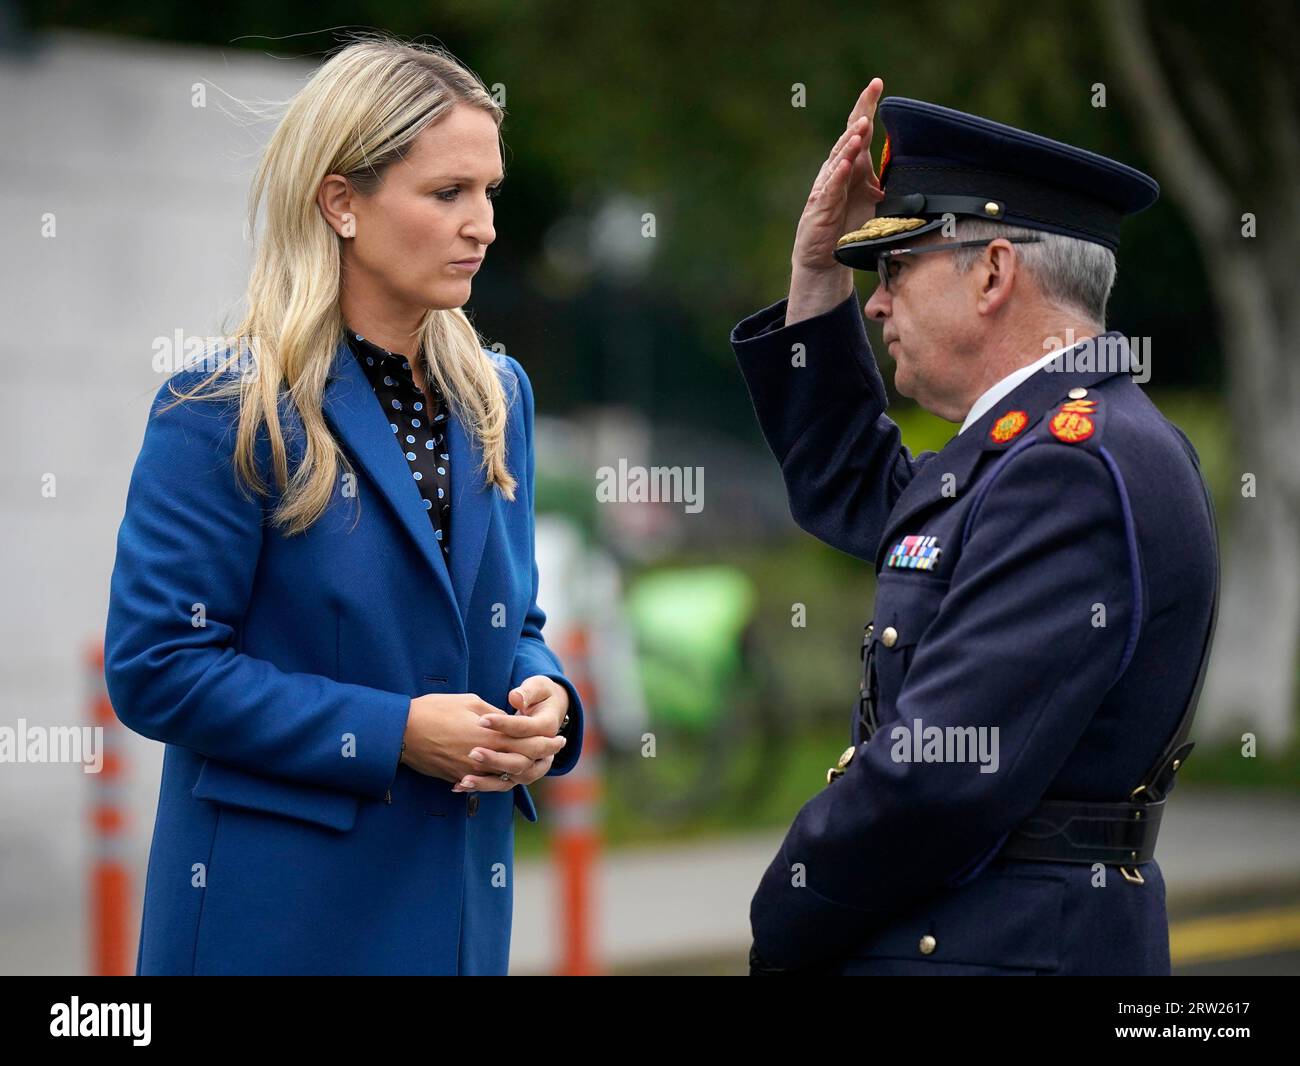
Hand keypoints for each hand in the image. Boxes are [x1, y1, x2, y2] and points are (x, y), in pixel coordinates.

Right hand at [399, 692, 566, 790]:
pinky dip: (499, 780)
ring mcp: (472, 770)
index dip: (546, 740)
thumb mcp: (470, 702)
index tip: (559, 736)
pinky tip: (509, 775)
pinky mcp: (458, 777)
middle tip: (556, 750)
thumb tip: (509, 721)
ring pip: (507, 776)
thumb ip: (494, 714)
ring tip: (537, 763)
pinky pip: (485, 783)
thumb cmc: (435, 710)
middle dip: (544, 755)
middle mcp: (484, 755)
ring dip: (525, 770)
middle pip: (523, 761)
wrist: (402, 731)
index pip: (527, 740)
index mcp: (490, 733)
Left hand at [455, 676, 570, 792]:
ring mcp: (532, 764)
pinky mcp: (519, 771)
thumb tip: (516, 698)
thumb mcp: (538, 687)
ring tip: (464, 779)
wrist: (548, 712)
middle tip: (472, 752)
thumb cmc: (540, 695)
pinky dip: (483, 785)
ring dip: (487, 780)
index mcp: (547, 727)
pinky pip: (502, 783)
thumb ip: (527, 693)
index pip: (524, 729)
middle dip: (494, 758)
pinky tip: (460, 785)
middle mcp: (543, 751)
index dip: (503, 725)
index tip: (482, 720)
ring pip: (511, 777)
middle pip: (520, 761)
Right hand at [787, 78, 885, 324]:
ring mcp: (827, 187)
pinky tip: (845, 163)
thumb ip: (890, 183)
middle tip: (870, 93)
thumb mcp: (875, 201)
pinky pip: (830, 187)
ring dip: (850, 141)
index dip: (866, 106)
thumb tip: (923, 174)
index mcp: (853, 166)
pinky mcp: (820, 207)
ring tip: (861, 126)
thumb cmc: (848, 228)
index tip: (877, 83)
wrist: (824, 258)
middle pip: (849, 136)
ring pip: (839, 158)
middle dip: (860, 114)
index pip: (859, 130)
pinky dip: (837, 174)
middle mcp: (838, 170)